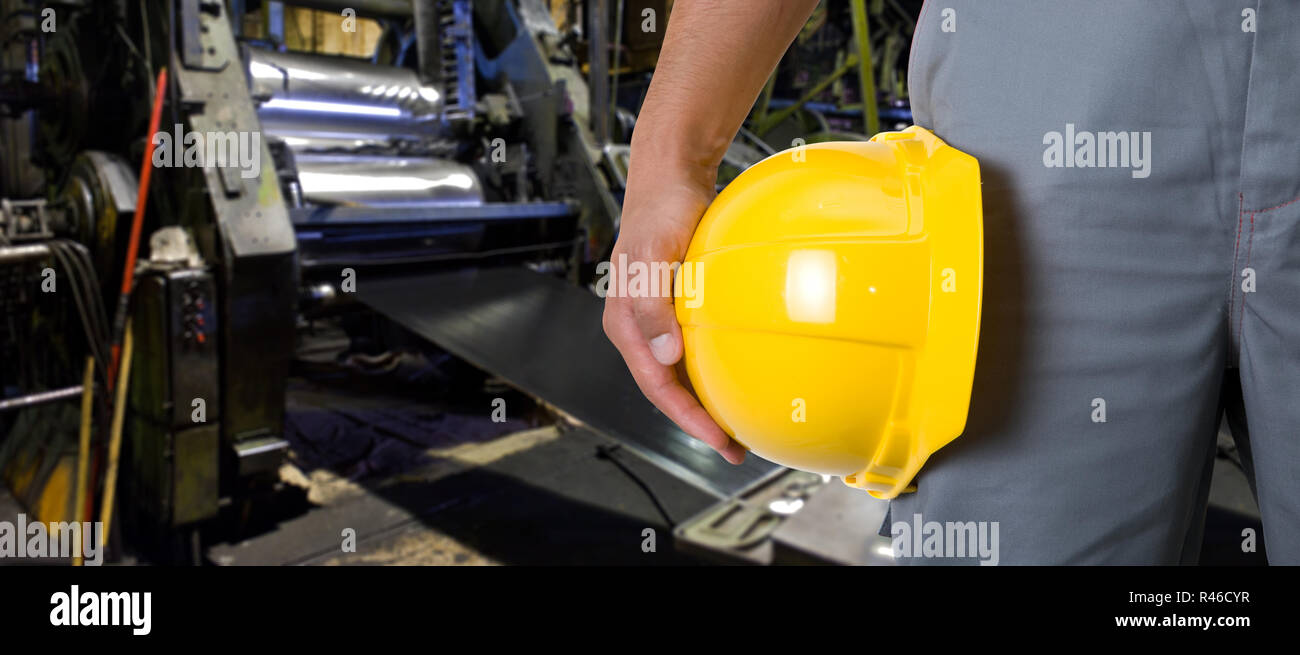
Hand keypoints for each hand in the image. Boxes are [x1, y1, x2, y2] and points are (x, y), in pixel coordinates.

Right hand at [601, 173, 746, 463]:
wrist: (670, 177)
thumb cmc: (661, 212)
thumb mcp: (654, 255)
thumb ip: (653, 306)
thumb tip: (666, 356)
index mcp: (624, 325)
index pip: (656, 386)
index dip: (686, 419)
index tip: (719, 440)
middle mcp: (637, 330)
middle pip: (667, 389)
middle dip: (698, 423)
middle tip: (735, 449)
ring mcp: (656, 321)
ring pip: (679, 374)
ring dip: (705, 402)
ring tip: (738, 425)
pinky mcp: (676, 308)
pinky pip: (694, 350)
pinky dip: (712, 371)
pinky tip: (737, 376)